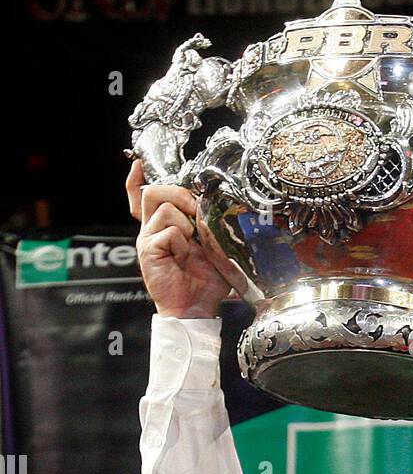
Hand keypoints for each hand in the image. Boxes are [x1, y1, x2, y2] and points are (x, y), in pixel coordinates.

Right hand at [125, 158, 233, 318]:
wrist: (196, 309)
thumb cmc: (205, 282)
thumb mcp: (213, 247)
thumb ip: (208, 225)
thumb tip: (208, 205)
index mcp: (164, 227)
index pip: (142, 197)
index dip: (137, 179)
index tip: (138, 164)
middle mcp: (151, 230)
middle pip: (152, 191)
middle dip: (179, 193)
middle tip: (195, 212)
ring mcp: (148, 239)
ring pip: (162, 206)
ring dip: (184, 220)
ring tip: (192, 242)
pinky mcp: (147, 251)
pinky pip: (167, 230)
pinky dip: (182, 241)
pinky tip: (185, 256)